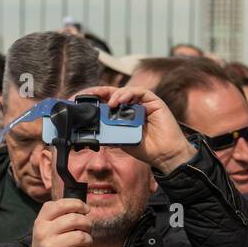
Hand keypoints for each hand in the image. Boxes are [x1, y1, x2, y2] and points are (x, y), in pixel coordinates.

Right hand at [31, 198, 92, 246]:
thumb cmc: (50, 243)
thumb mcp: (48, 226)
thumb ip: (60, 214)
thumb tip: (83, 207)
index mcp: (41, 221)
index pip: (60, 205)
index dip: (77, 204)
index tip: (86, 210)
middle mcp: (44, 233)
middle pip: (74, 219)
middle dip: (87, 223)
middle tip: (87, 229)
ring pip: (81, 236)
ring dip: (88, 239)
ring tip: (85, 242)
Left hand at [70, 84, 195, 174]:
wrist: (164, 155)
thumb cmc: (146, 149)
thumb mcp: (121, 140)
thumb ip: (110, 132)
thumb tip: (94, 127)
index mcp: (125, 115)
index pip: (109, 102)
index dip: (97, 99)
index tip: (83, 100)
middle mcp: (134, 106)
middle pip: (115, 93)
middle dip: (101, 92)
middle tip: (89, 94)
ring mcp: (144, 103)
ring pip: (127, 91)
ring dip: (115, 95)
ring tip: (110, 104)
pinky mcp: (155, 101)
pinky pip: (140, 92)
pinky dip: (129, 94)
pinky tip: (120, 102)